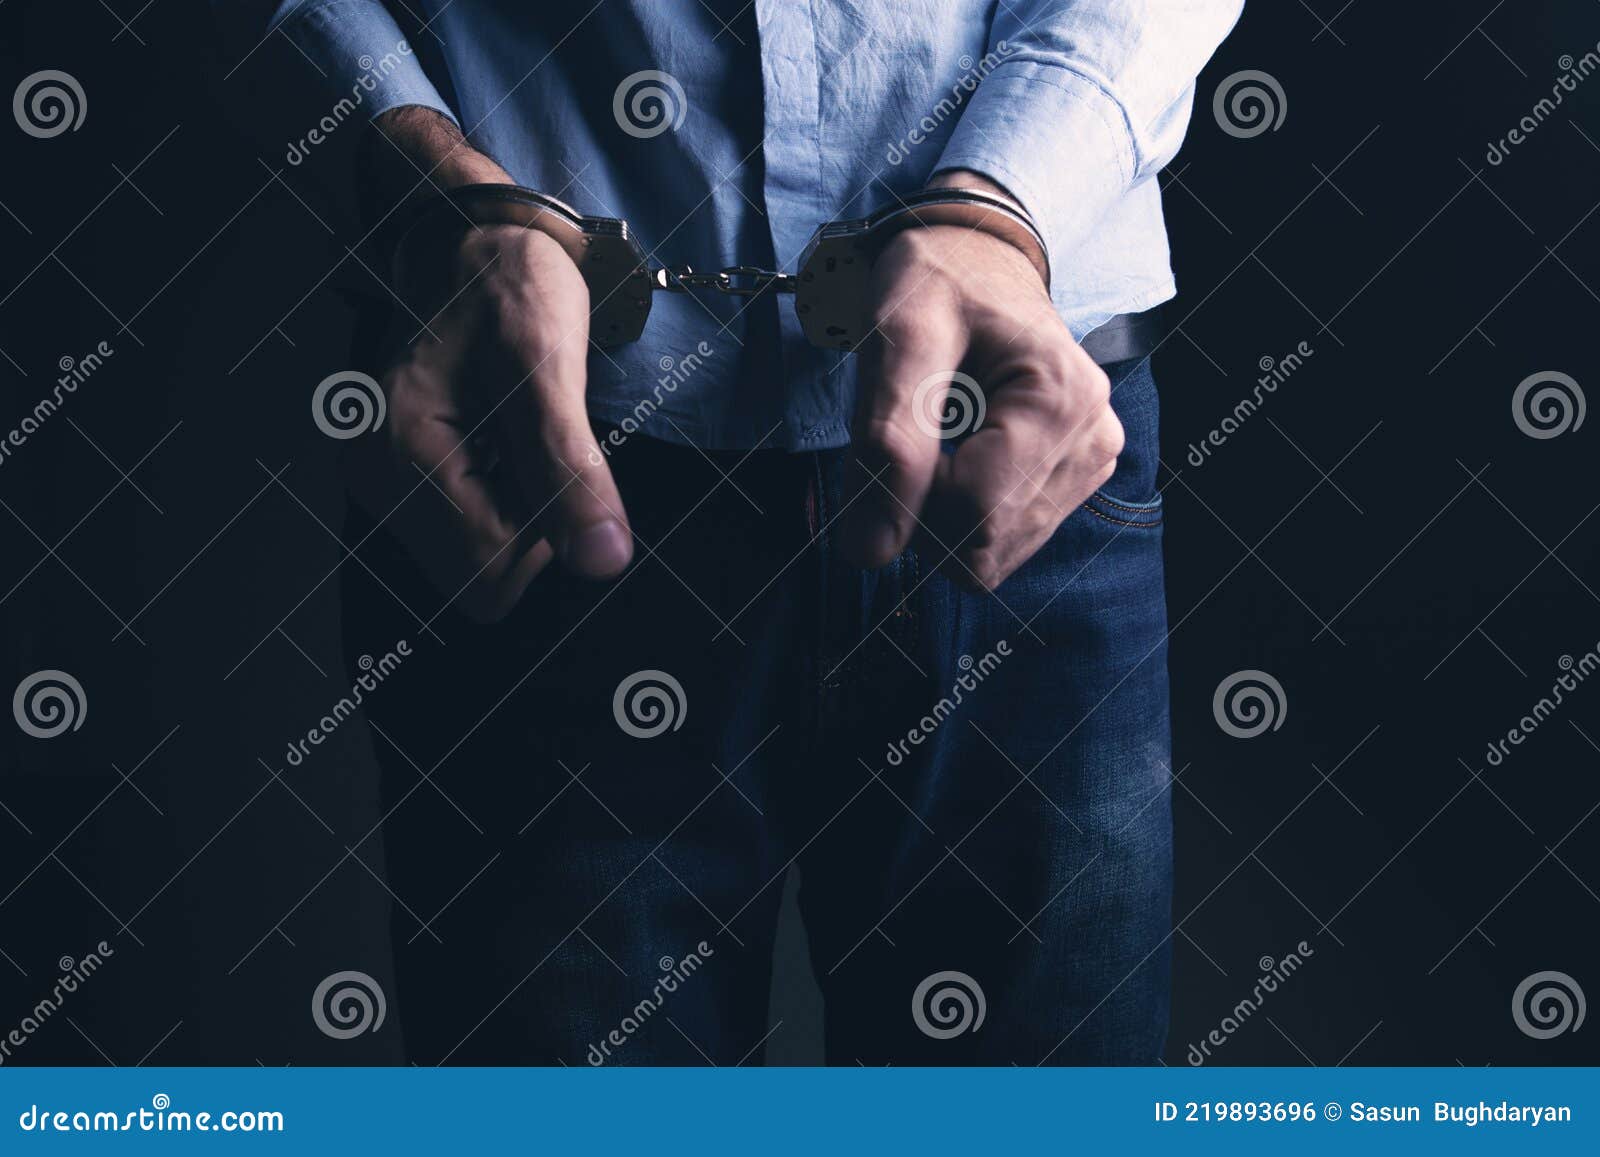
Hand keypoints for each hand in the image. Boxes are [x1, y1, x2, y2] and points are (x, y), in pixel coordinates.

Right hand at [342, 110, 630, 622]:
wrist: (468, 233)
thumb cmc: (508, 282)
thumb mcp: (549, 365)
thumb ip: (570, 471)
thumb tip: (602, 563)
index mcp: (401, 453)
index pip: (489, 578)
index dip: (544, 540)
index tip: (554, 460)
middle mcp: (372, 476)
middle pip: (476, 576)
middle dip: (527, 528)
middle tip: (536, 440)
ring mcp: (376, 476)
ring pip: (470, 555)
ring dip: (514, 510)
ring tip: (515, 431)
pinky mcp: (392, 471)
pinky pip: (458, 525)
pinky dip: (496, 495)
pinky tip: (498, 436)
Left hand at [839, 178, 1123, 590]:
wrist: (975, 254)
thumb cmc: (937, 282)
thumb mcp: (899, 339)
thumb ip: (887, 445)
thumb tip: (871, 553)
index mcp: (1062, 402)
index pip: (972, 517)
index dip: (907, 500)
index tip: (891, 436)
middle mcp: (1093, 440)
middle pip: (983, 546)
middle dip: (922, 511)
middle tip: (909, 435)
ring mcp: (1091, 464)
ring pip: (990, 556)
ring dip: (938, 513)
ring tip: (937, 435)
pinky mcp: (1075, 480)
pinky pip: (1001, 542)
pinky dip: (960, 513)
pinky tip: (958, 453)